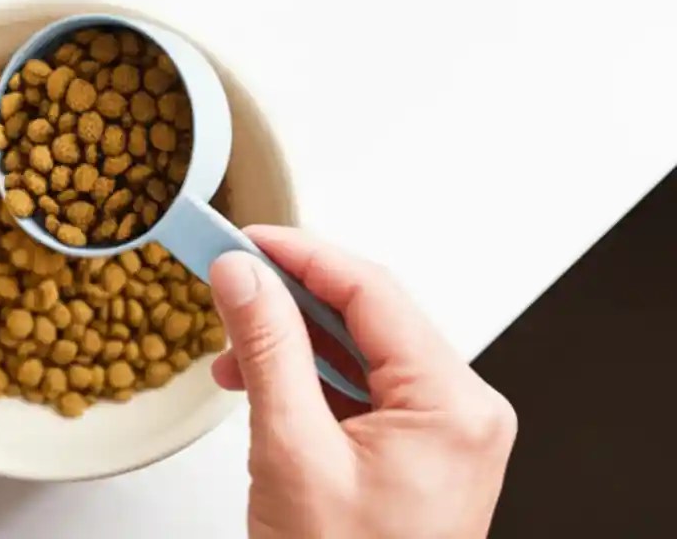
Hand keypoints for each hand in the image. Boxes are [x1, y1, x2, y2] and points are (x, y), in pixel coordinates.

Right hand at [208, 226, 516, 538]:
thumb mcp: (291, 452)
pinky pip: (363, 389)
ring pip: (361, 351)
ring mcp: (444, 434)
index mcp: (453, 405)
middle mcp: (462, 412)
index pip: (371, 291)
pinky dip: (309, 379)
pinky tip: (261, 382)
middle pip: (368, 317)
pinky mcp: (419, 451)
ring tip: (232, 347)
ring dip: (293, 341)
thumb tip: (242, 277)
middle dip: (289, 298)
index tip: (244, 238)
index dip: (299, 254)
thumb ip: (266, 350)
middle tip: (228, 277)